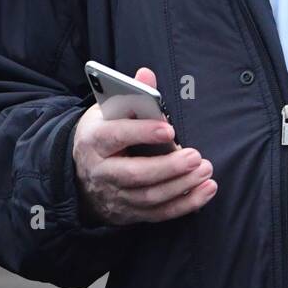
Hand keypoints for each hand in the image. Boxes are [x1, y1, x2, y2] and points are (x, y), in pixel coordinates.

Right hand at [72, 66, 217, 225]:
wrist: (82, 173)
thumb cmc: (103, 135)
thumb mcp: (107, 112)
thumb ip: (131, 95)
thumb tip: (146, 74)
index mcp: (94, 141)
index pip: (116, 136)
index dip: (142, 133)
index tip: (169, 129)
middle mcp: (101, 172)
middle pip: (135, 174)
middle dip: (168, 167)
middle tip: (196, 156)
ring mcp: (115, 196)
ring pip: (149, 197)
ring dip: (181, 186)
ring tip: (205, 170)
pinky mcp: (129, 213)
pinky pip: (159, 214)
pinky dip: (185, 205)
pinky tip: (206, 191)